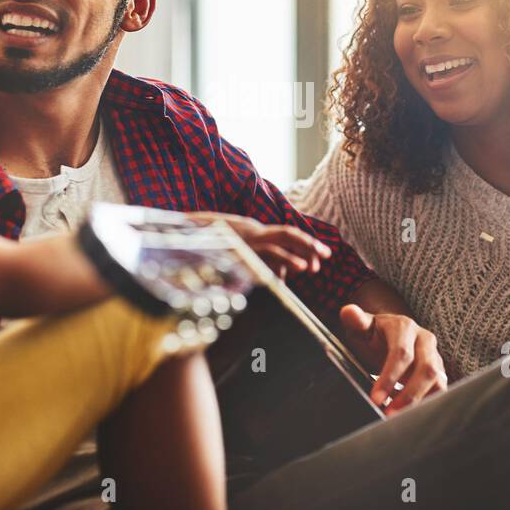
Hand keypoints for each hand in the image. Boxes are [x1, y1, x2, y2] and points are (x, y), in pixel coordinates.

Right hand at [189, 212, 331, 278]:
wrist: (182, 235)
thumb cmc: (210, 246)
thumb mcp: (241, 254)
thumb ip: (264, 263)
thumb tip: (285, 276)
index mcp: (256, 232)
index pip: (287, 236)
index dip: (306, 244)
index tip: (322, 257)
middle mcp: (253, 233)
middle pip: (287, 235)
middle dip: (308, 245)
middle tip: (327, 256)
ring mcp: (245, 240)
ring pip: (276, 244)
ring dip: (296, 254)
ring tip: (312, 267)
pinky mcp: (237, 250)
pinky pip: (260, 256)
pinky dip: (278, 262)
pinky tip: (291, 272)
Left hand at [339, 304, 446, 414]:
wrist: (389, 336)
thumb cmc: (372, 334)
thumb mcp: (362, 327)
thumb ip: (356, 320)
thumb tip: (348, 311)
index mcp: (404, 327)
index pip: (401, 353)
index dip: (389, 377)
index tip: (374, 398)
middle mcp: (425, 340)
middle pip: (425, 369)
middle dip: (408, 395)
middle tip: (388, 414)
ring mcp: (435, 357)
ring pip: (437, 382)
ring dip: (419, 402)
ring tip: (399, 419)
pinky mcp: (439, 373)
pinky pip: (440, 391)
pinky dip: (428, 405)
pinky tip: (410, 416)